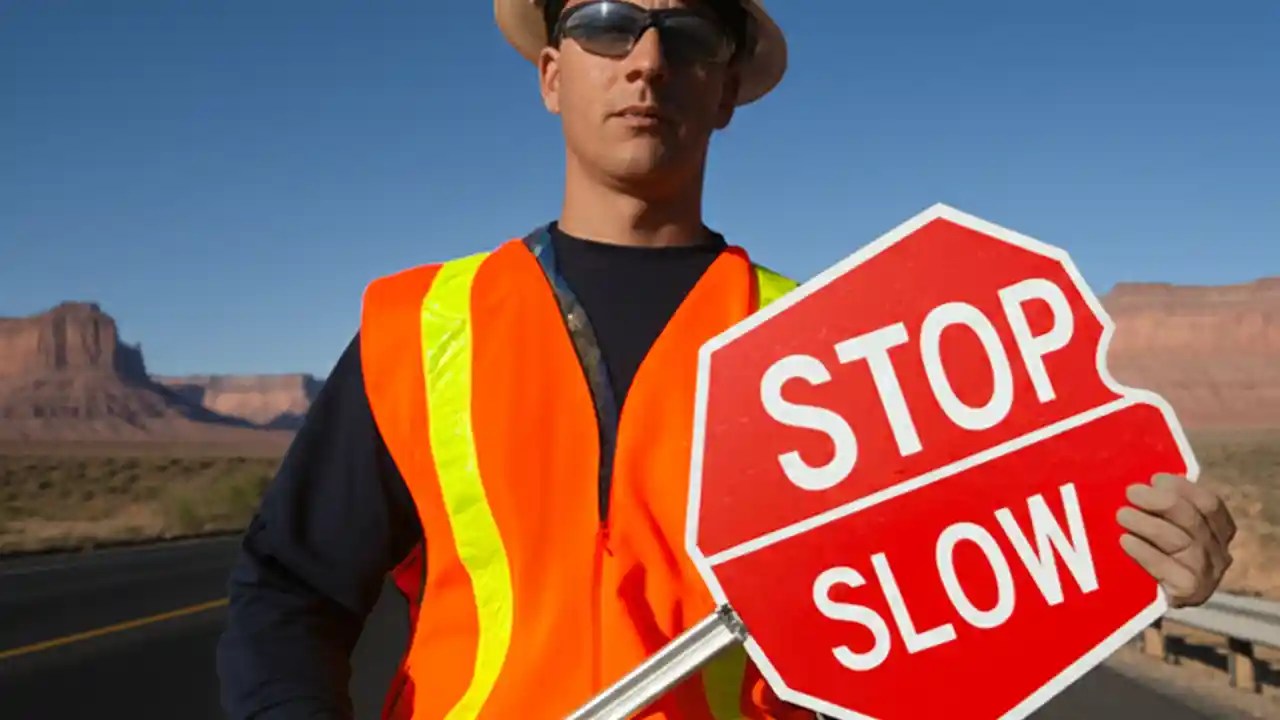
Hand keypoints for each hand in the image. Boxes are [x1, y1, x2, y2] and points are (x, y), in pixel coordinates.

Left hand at [1116, 473, 1235, 607]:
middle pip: (1192, 519)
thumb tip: (1136, 476)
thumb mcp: (1163, 525)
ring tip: (1121, 515)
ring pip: (1180, 541)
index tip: (1154, 479)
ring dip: (1147, 524)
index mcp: (1218, 530)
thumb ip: (1160, 505)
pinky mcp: (1189, 593)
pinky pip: (1168, 568)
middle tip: (1130, 493)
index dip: (1183, 488)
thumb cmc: (1150, 552)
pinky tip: (1125, 541)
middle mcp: (1219, 552)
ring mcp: (1207, 575)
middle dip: (1159, 501)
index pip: (1210, 503)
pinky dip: (1145, 552)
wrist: (1143, 602)